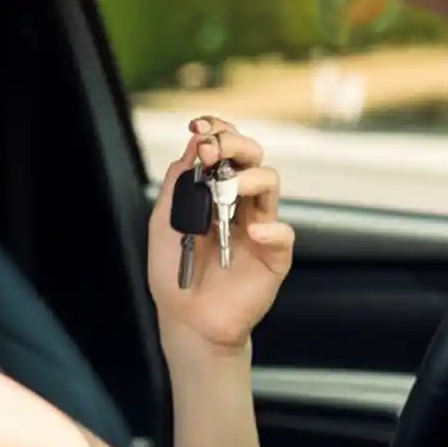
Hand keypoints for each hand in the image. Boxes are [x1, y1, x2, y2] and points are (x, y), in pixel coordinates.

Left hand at [147, 116, 294, 356]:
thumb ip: (177, 185)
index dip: (217, 131)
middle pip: (252, 157)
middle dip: (236, 144)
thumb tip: (192, 146)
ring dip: (251, 177)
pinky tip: (251, 233)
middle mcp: (240, 203)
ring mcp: (259, 227)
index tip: (200, 127)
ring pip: (270, 183)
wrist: (187, 319)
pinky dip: (271, 229)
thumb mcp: (164, 224)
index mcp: (214, 191)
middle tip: (215, 150)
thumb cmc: (174, 274)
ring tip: (231, 189)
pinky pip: (283, 234)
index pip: (225, 149)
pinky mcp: (274, 256)